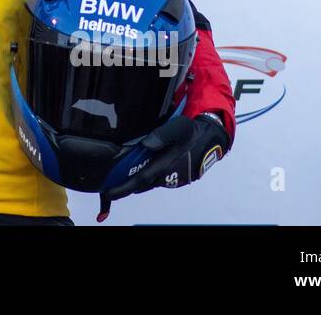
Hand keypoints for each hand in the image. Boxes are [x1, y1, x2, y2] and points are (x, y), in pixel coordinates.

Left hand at [96, 113, 230, 221]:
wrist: (212, 139)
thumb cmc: (192, 132)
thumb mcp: (178, 127)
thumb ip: (162, 135)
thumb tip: (147, 144)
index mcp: (167, 165)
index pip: (140, 180)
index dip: (123, 188)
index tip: (108, 193)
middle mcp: (169, 176)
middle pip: (142, 183)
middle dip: (127, 184)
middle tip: (111, 183)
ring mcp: (175, 179)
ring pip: (151, 181)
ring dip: (139, 178)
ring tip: (126, 173)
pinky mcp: (179, 178)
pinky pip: (159, 179)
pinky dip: (150, 175)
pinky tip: (146, 166)